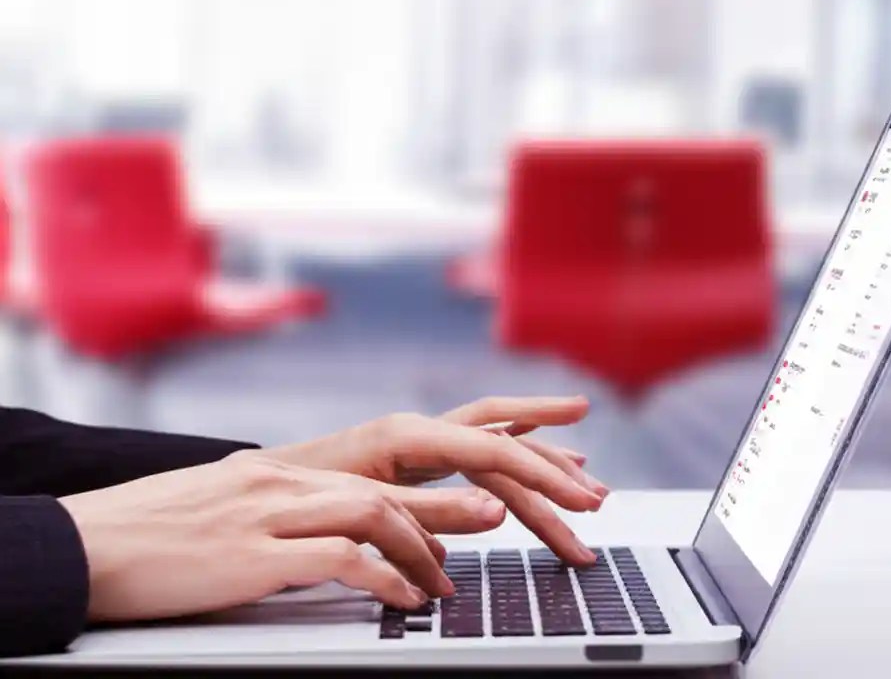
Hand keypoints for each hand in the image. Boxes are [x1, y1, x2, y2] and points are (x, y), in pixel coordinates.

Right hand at [60, 453, 454, 622]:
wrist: (84, 544)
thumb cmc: (153, 536)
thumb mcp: (227, 512)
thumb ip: (283, 517)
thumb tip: (331, 542)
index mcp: (280, 473)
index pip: (373, 476)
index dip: (427, 493)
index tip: (465, 513)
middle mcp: (282, 482)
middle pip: (388, 488)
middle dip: (450, 510)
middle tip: (499, 525)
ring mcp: (268, 514)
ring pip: (374, 513)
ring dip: (424, 549)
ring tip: (448, 582)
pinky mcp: (251, 554)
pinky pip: (339, 559)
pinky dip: (382, 580)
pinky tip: (403, 600)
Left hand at [256, 396, 607, 565]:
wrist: (237, 496)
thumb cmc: (287, 499)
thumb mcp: (356, 507)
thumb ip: (429, 511)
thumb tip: (497, 514)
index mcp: (409, 435)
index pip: (497, 451)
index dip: (545, 478)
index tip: (582, 502)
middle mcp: (421, 431)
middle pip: (506, 449)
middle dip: (555, 478)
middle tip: (600, 506)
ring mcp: (419, 442)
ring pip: (499, 449)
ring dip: (546, 466)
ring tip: (591, 486)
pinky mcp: (414, 458)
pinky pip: (481, 447)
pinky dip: (519, 444)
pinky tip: (546, 442)